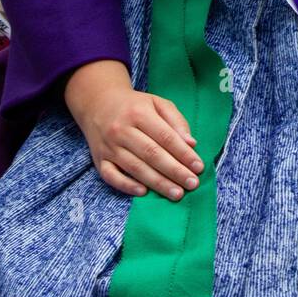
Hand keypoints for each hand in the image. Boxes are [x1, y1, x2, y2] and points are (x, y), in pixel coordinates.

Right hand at [65, 60, 203, 200]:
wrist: (98, 103)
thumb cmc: (134, 106)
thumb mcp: (157, 103)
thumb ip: (176, 121)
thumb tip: (191, 144)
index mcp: (139, 113)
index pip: (165, 137)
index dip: (183, 153)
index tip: (198, 166)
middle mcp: (122, 130)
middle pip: (152, 154)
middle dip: (174, 171)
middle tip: (192, 184)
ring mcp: (108, 146)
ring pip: (135, 168)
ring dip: (158, 183)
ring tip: (177, 193)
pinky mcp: (99, 160)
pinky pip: (111, 176)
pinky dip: (127, 186)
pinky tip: (144, 192)